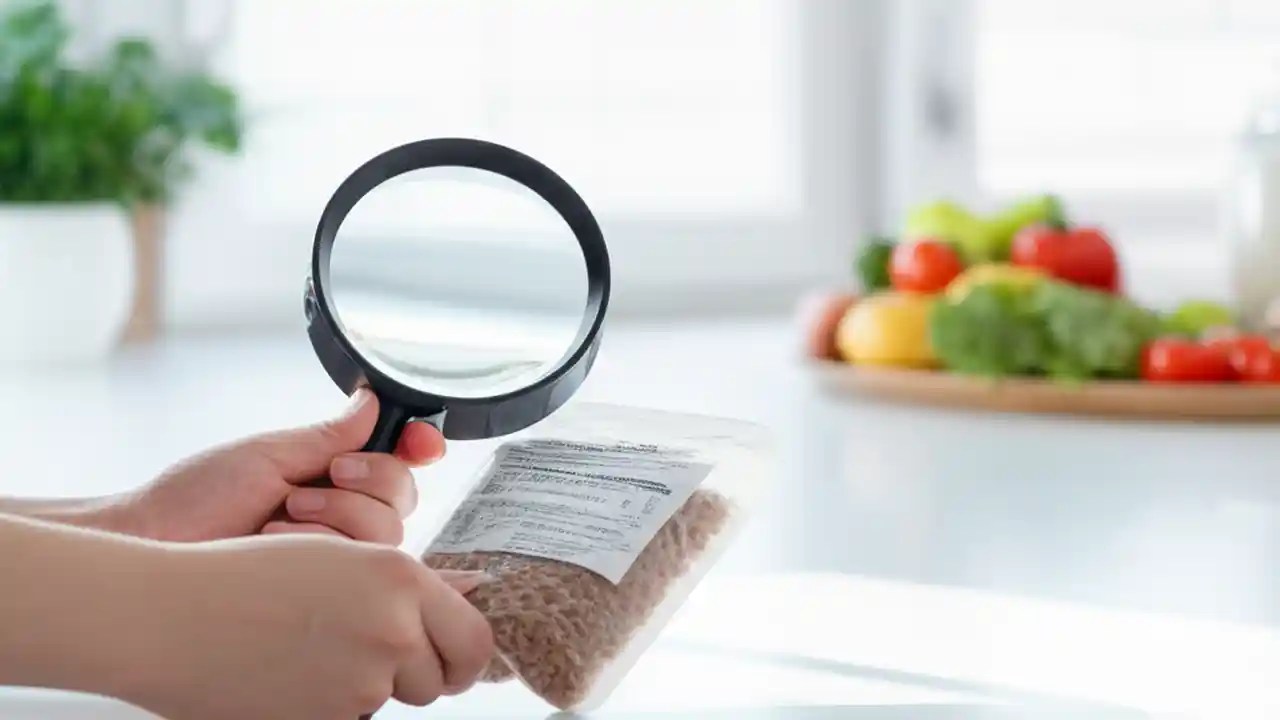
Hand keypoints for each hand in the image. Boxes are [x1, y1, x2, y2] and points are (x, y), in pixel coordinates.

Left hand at [112, 389, 442, 543]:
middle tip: (316, 481)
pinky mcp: (328, 590)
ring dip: (335, 516)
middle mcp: (341, 513)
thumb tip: (371, 401)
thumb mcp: (268, 453)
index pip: (399, 457)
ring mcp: (336, 553)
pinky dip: (319, 546)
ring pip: (387, 531)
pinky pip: (359, 564)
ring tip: (282, 515)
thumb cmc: (195, 499)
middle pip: (403, 494)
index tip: (418, 442)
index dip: (418, 445)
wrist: (154, 546)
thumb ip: (329, 434)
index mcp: (331, 473)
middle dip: (364, 480)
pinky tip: (277, 547)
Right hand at [123, 536, 494, 719]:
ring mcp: (360, 681)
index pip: (475, 639)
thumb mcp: (340, 558)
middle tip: (374, 655)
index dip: (464, 654)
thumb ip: (410, 585)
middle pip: (440, 678)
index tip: (452, 657)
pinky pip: (351, 716)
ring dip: (369, 684)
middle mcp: (391, 630)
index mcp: (401, 579)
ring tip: (313, 650)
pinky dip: (329, 702)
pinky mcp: (327, 719)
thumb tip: (474, 590)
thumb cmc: (244, 574)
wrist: (169, 616)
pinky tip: (290, 671)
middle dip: (417, 672)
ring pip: (392, 697)